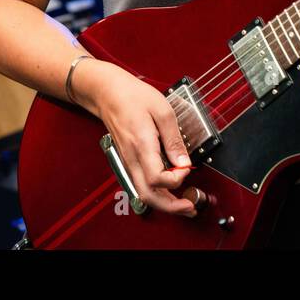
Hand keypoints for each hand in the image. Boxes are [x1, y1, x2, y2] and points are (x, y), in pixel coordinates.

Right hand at [80, 61, 204, 217]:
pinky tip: (170, 189)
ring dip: (164, 203)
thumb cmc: (133, 97)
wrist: (108, 93)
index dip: (176, 178)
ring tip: (183, 203)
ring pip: (144, 194)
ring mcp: (128, 162)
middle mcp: (132, 158)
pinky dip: (157, 193)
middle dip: (171, 207)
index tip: (187, 167)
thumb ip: (174, 139)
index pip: (157, 178)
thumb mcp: (162, 110)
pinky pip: (141, 184)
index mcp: (141, 145)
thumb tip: (184, 161)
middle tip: (190, 207)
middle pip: (148, 196)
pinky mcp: (128, 161)